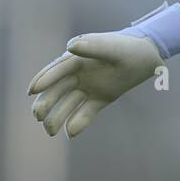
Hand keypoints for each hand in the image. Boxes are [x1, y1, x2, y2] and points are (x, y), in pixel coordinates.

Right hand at [28, 32, 163, 137]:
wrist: (148, 56)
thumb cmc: (128, 47)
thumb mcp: (111, 47)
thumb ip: (92, 47)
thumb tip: (69, 47)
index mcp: (77, 59)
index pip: (56, 70)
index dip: (43, 79)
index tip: (31, 90)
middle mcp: (79, 74)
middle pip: (57, 90)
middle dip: (46, 102)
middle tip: (37, 116)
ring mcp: (89, 88)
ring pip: (68, 105)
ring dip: (57, 117)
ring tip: (49, 131)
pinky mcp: (100, 100)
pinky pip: (86, 113)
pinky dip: (78, 122)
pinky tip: (70, 133)